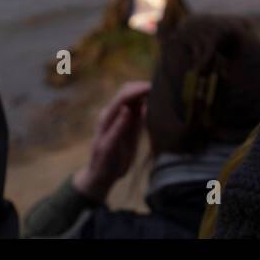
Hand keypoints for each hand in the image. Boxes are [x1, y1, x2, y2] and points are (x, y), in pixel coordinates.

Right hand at [73, 81, 150, 200]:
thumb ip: (138, 118)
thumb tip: (151, 102)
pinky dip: (120, 120)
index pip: (126, 92)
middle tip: (156, 85)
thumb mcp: (131, 133)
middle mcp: (107, 118)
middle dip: (138, 88)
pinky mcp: (104, 146)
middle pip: (122, 95)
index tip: (159, 83)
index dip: (142, 86)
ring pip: (114, 108)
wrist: (101, 176)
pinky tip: (127, 112)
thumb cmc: (118, 152)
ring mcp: (104, 131)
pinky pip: (112, 130)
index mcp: (114, 114)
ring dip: (130, 97)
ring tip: (145, 89)